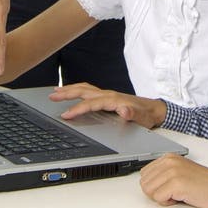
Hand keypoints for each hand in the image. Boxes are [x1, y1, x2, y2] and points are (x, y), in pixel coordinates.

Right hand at [49, 82, 166, 128]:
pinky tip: (72, 94)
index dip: (77, 109)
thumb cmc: (147, 116)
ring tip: (55, 92)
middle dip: (67, 93)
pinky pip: (88, 91)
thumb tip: (124, 110)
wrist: (155, 110)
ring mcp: (107, 94)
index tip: (65, 115)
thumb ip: (133, 114)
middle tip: (52, 96)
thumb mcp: (142, 118)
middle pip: (84, 91)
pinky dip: (77, 91)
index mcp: (113, 99)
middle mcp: (108, 94)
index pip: (90, 104)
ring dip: (70, 89)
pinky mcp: (107, 97)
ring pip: (84, 89)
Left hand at [140, 154, 207, 207]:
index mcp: (168, 157)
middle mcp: (169, 161)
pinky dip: (168, 203)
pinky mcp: (176, 183)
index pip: (144, 175)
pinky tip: (181, 197)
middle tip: (174, 192)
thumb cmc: (202, 184)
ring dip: (162, 198)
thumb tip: (146, 184)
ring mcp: (172, 171)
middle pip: (144, 184)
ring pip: (149, 191)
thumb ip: (163, 174)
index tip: (169, 187)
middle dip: (157, 192)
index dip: (155, 186)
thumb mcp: (179, 172)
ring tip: (178, 194)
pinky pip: (158, 198)